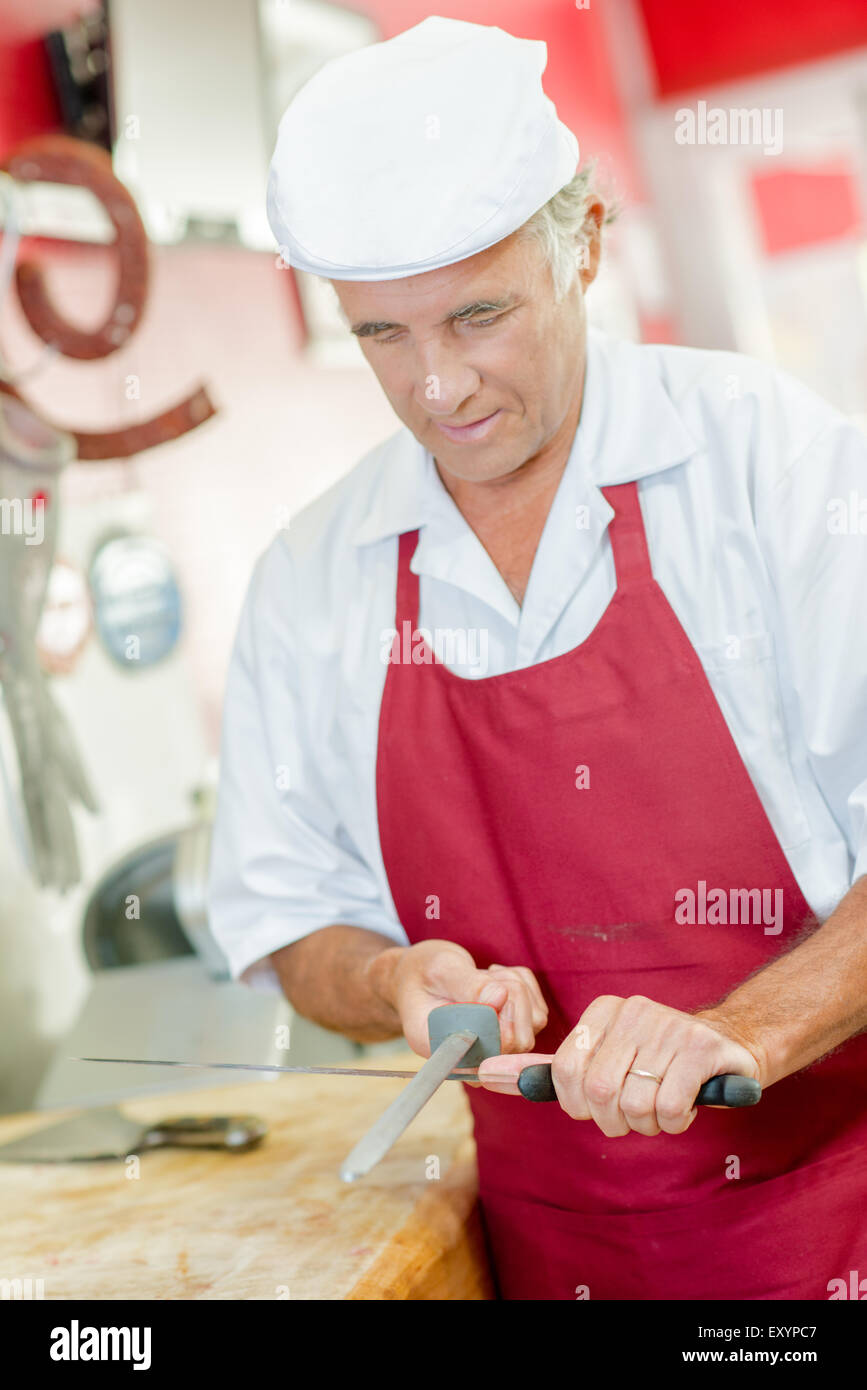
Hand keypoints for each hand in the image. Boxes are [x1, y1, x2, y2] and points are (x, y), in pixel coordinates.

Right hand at [370, 939, 547, 1058]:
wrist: (419, 975)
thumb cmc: (423, 971)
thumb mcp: (439, 970)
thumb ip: (467, 985)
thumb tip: (500, 998)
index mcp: (447, 1052)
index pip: (492, 1055)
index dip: (499, 1018)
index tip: (486, 984)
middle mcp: (473, 1058)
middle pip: (520, 1039)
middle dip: (512, 996)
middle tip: (485, 975)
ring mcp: (495, 1048)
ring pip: (534, 1021)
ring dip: (517, 987)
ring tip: (486, 975)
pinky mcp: (512, 1032)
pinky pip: (538, 1010)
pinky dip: (524, 985)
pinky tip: (495, 978)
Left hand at [477, 994, 763, 1136]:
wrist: (729, 1047)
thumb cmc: (656, 1063)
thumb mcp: (604, 1058)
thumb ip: (549, 1071)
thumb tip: (484, 1075)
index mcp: (603, 1011)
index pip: (564, 1071)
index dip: (577, 1105)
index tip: (594, 1109)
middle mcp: (634, 1010)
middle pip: (598, 1093)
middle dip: (613, 1121)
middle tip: (632, 1117)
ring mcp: (670, 1026)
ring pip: (634, 1104)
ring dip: (648, 1124)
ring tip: (662, 1108)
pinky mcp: (702, 1048)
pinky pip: (670, 1106)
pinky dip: (674, 1120)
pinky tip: (683, 1106)